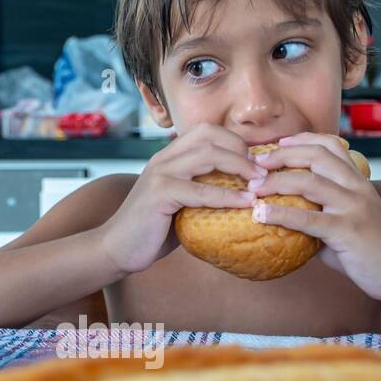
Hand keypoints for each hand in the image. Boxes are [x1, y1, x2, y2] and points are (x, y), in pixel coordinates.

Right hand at [96, 123, 265, 275]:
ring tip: (261, 182)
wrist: (117, 248)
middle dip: (242, 150)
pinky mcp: (159, 194)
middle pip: (210, 135)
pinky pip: (199, 190)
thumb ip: (203, 191)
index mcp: (170, 156)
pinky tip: (245, 202)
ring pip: (207, 155)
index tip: (256, 162)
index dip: (236, 141)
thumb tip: (242, 193)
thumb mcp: (181, 204)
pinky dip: (226, 195)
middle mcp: (164, 158)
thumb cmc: (153, 230)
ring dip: (239, 166)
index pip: (208, 131)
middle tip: (263, 171)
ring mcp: (160, 173)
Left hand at [248, 132, 380, 301]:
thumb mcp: (347, 226)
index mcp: (359, 181)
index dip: (303, 140)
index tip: (279, 143)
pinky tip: (259, 215)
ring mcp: (353, 207)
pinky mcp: (347, 231)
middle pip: (316, 156)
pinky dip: (280, 214)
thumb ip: (320, 218)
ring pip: (309, 182)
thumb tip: (287, 223)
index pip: (331, 146)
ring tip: (252, 188)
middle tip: (254, 163)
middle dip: (281, 155)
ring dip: (275, 181)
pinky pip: (308, 218)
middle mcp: (357, 188)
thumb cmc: (374, 252)